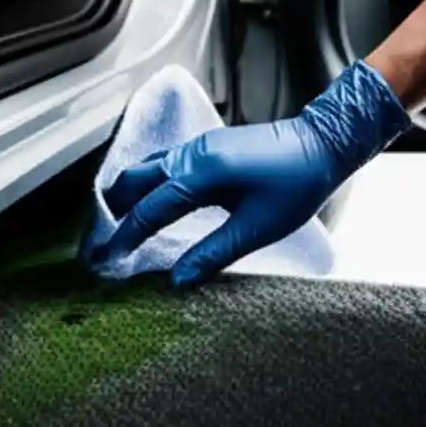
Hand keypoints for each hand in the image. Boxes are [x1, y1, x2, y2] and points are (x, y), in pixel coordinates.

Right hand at [91, 61, 410, 286]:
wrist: (323, 144)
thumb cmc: (296, 185)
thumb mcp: (256, 229)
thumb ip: (212, 254)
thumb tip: (177, 282)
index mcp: (201, 174)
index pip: (149, 209)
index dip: (125, 237)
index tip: (107, 259)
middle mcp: (192, 154)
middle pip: (133, 180)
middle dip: (113, 211)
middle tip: (101, 243)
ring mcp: (198, 146)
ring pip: (145, 168)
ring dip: (127, 196)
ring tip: (116, 227)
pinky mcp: (206, 147)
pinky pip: (162, 162)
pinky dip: (145, 184)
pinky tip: (147, 202)